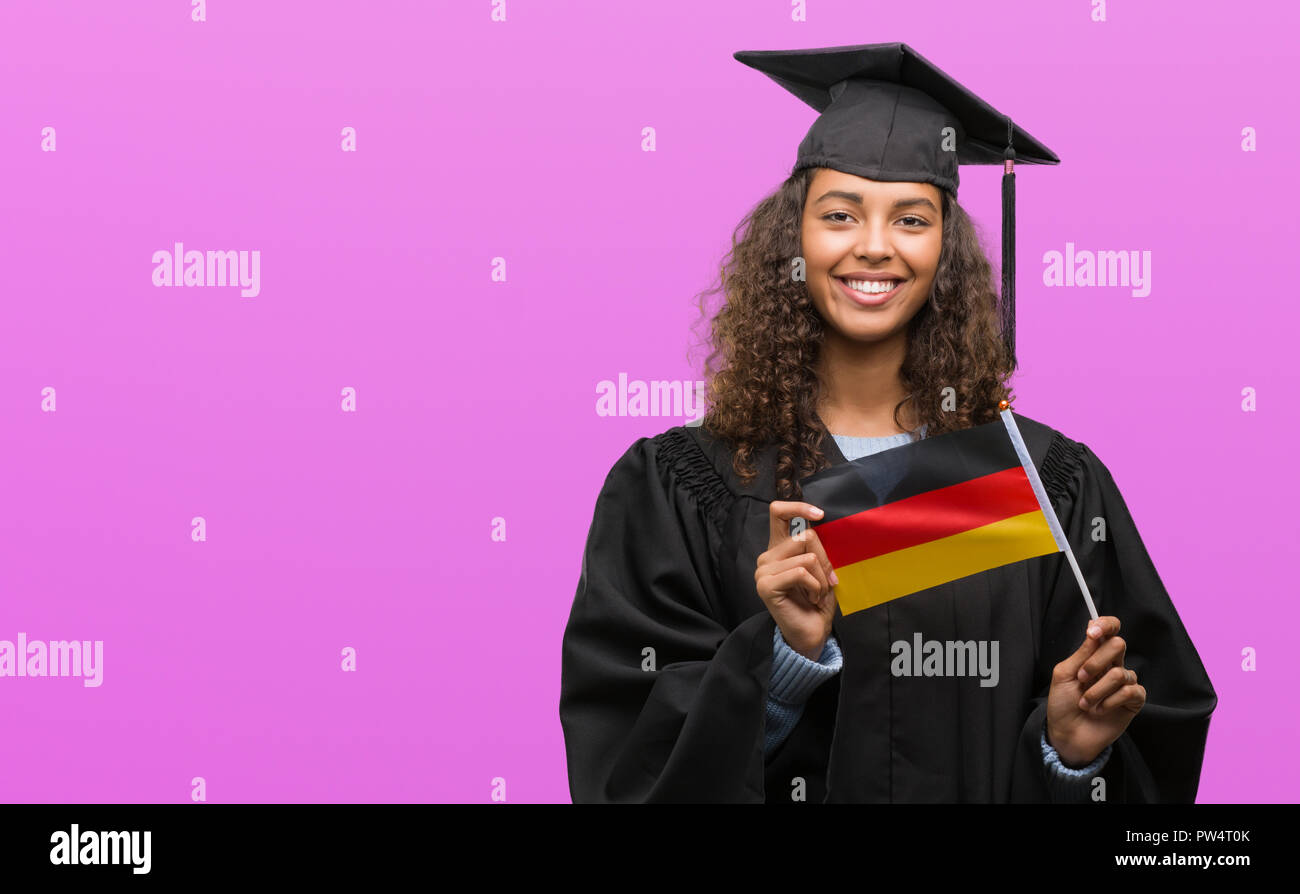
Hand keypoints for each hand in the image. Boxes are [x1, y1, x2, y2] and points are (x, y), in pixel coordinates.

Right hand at [755, 501, 838, 659]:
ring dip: (821, 578)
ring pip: (807, 556)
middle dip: (824, 560)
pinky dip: (815, 586)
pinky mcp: (766, 586)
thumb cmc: (817, 602)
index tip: (820, 514)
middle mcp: (767, 557)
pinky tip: (812, 599)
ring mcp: (763, 571)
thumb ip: (817, 548)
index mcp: (779, 549)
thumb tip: (816, 529)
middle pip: (804, 537)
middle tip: (824, 582)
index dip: (798, 507)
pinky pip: (801, 572)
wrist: (811, 635)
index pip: (778, 512)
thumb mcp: (822, 570)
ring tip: (817, 594)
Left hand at [1045, 616, 1146, 767]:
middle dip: (1096, 662)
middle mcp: (1112, 665)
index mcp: (1094, 655)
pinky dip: (1110, 701)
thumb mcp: (1064, 674)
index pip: (1110, 630)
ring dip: (1097, 690)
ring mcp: (1124, 682)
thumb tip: (1093, 626)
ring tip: (1085, 703)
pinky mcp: (1134, 701)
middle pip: (1118, 645)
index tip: (1093, 632)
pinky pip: (1130, 691)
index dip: (1106, 625)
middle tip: (1081, 678)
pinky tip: (1100, 710)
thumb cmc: (1062, 704)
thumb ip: (1081, 652)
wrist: (1067, 733)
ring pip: (1120, 672)